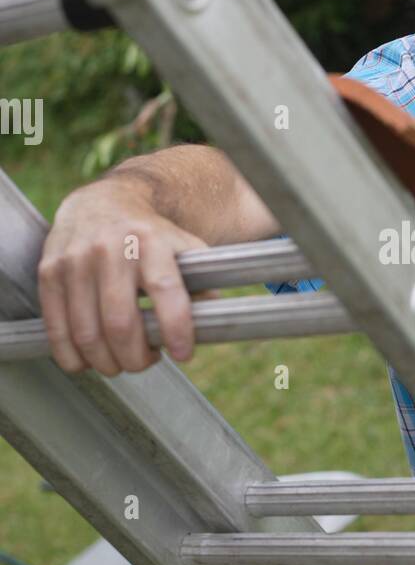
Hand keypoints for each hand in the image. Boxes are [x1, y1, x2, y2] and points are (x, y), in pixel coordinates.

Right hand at [38, 181, 216, 376]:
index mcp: (150, 241)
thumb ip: (201, 283)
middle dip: (136, 358)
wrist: (103, 202)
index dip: (175, 328)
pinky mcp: (50, 271)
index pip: (164, 289)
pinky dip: (73, 356)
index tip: (183, 354)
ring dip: (107, 362)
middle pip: (120, 323)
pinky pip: (57, 328)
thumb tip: (213, 322)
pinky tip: (88, 359)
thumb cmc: (150, 236)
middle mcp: (110, 248)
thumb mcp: (182, 248)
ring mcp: (76, 260)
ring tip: (121, 361)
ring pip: (87, 333)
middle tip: (146, 361)